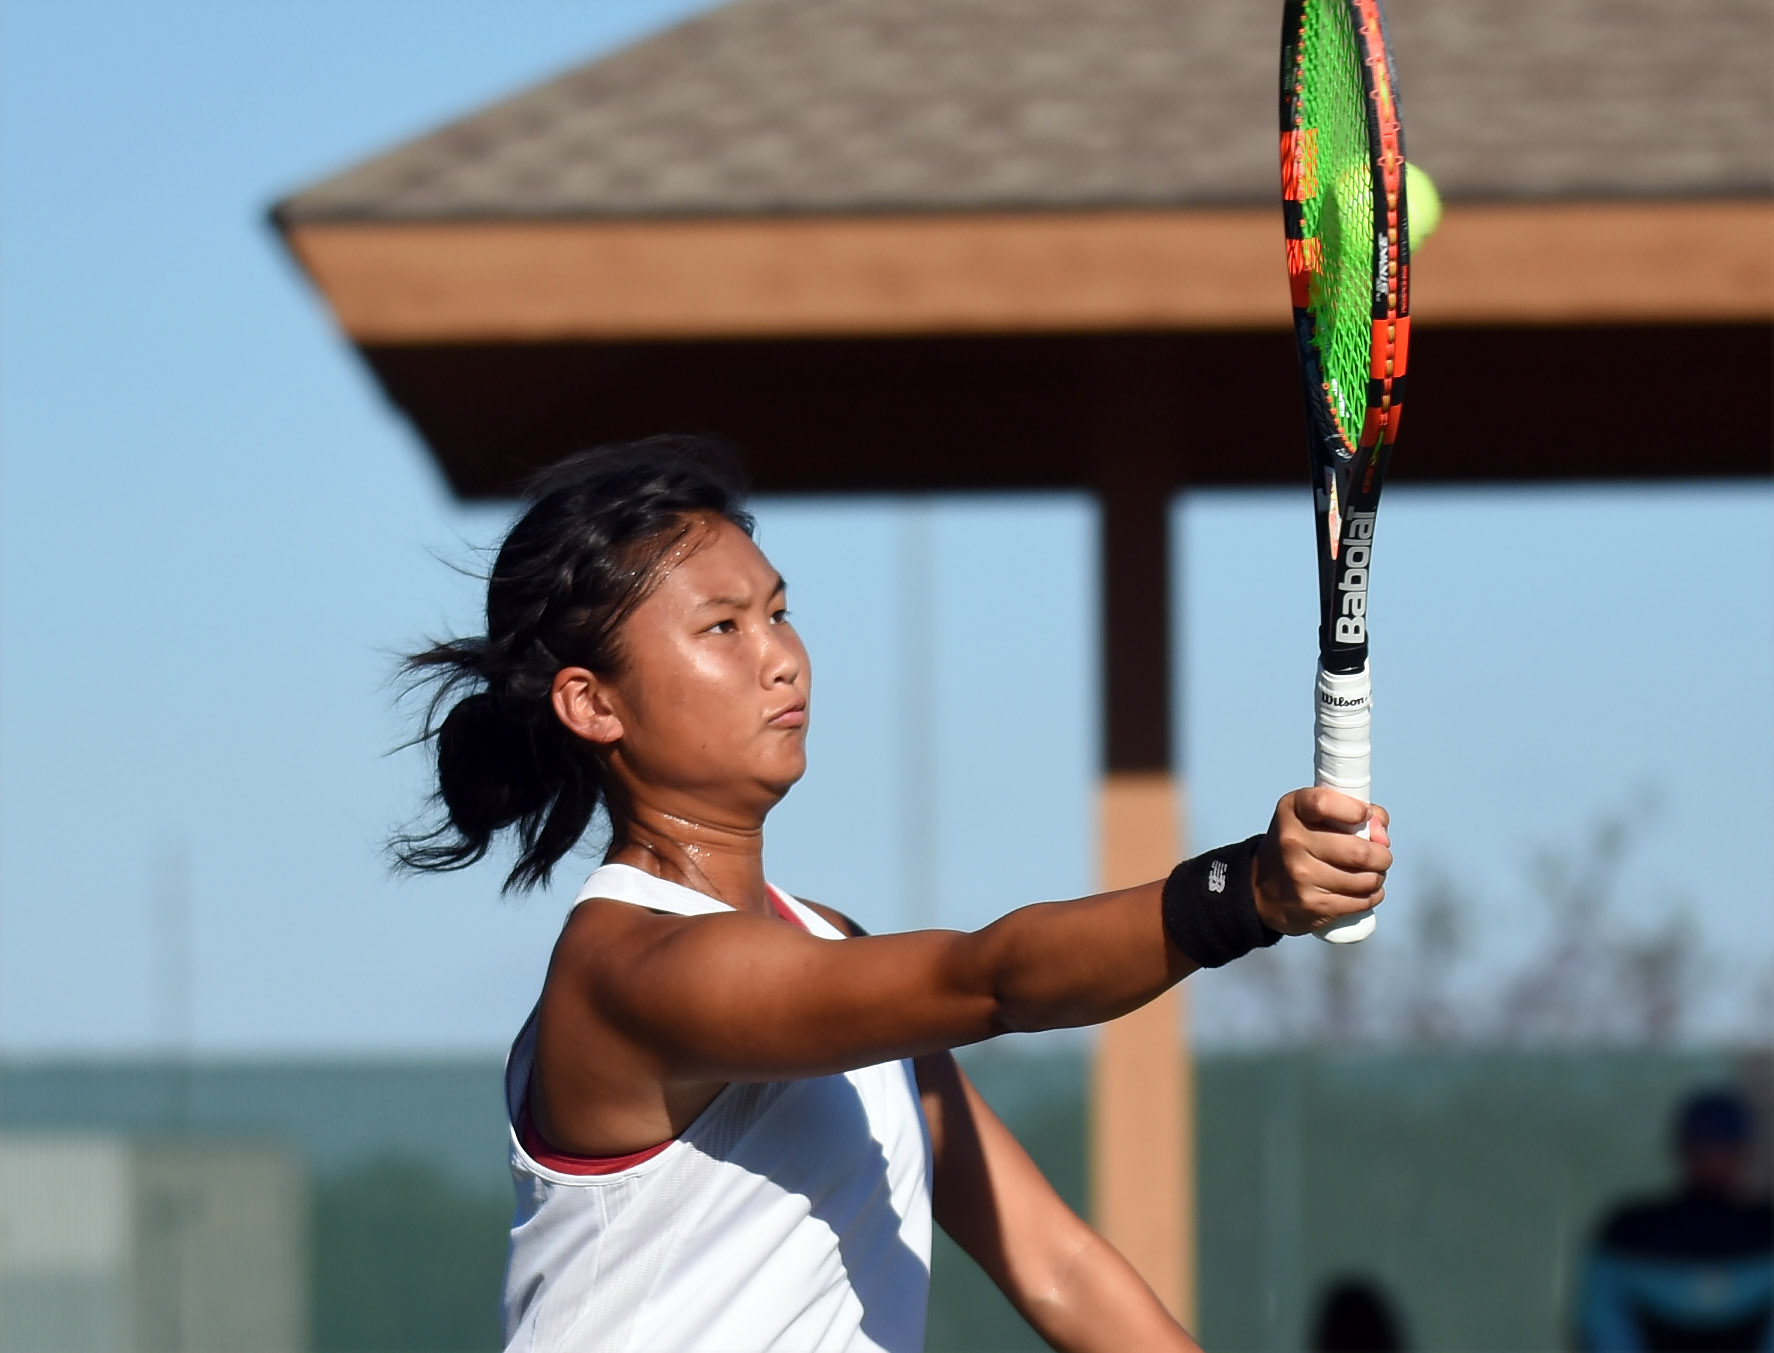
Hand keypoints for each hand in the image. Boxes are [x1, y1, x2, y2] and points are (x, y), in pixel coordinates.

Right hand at [1251, 788, 1390, 935]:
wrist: (1261, 889)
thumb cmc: (1298, 846)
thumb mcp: (1311, 816)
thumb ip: (1352, 811)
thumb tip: (1382, 835)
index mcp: (1291, 811)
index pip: (1324, 802)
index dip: (1354, 810)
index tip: (1364, 816)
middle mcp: (1292, 842)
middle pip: (1359, 851)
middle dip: (1382, 856)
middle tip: (1380, 856)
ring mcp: (1301, 876)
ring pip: (1366, 879)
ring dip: (1378, 877)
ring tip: (1371, 874)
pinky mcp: (1312, 904)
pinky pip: (1361, 901)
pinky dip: (1372, 896)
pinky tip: (1365, 891)